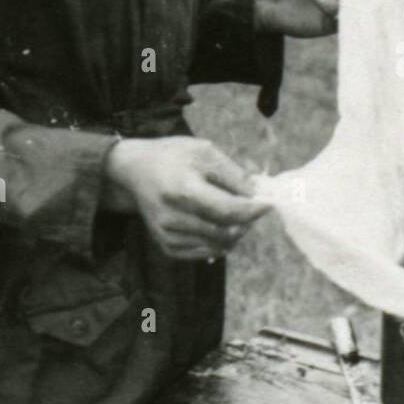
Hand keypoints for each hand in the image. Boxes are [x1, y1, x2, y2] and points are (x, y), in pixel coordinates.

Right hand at [103, 137, 270, 260]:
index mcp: (181, 190)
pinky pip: (206, 252)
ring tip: (233, 211)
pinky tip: (218, 222)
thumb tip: (258, 195)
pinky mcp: (167, 246)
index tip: (269, 203)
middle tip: (251, 206)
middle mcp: (171, 218)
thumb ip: (233, 174)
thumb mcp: (204, 151)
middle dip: (246, 221)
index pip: (227, 211)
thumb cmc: (173, 156)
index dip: (253, 210)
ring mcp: (167, 235)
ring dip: (235, 232)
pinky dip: (220, 241)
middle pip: (225, 232)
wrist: (135, 170)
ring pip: (219, 245)